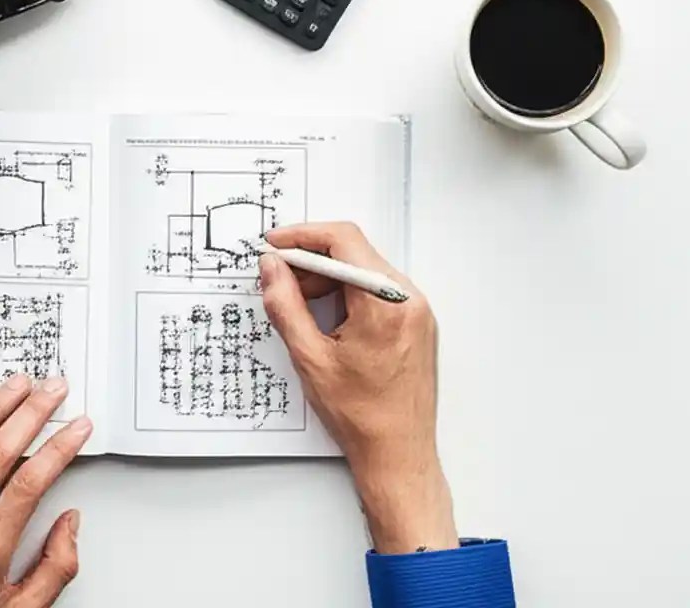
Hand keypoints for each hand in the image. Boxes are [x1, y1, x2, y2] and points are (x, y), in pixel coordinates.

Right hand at [259, 222, 457, 553]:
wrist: (398, 453)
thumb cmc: (361, 415)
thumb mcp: (310, 357)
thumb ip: (286, 305)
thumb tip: (272, 269)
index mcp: (386, 304)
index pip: (343, 241)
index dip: (302, 236)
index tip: (275, 245)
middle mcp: (409, 300)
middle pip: (354, 254)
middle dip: (311, 263)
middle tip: (279, 283)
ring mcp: (417, 311)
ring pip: (364, 272)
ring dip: (328, 280)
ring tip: (300, 309)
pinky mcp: (417, 324)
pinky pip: (379, 291)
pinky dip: (348, 295)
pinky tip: (326, 320)